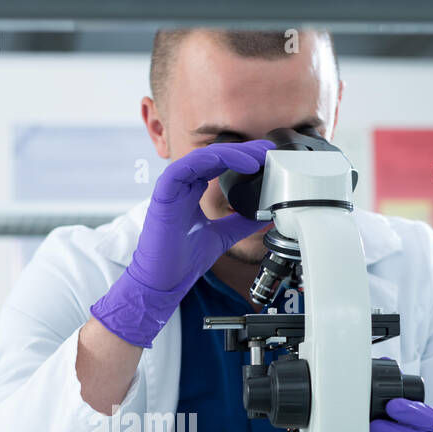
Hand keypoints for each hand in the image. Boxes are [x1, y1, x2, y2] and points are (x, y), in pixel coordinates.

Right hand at [90, 141, 272, 347]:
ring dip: (232, 153)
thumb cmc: (182, 261)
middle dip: (244, 150)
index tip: (268, 157)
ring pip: (203, 157)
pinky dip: (210, 161)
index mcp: (193, 191)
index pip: (220, 164)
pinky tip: (233, 164)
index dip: (244, 157)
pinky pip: (185, 167)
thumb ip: (241, 223)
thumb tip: (264, 215)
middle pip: (215, 156)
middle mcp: (183, 186)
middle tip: (268, 150)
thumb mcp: (223, 235)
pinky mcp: (164, 194)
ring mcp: (173, 188)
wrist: (164, 281)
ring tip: (256, 158)